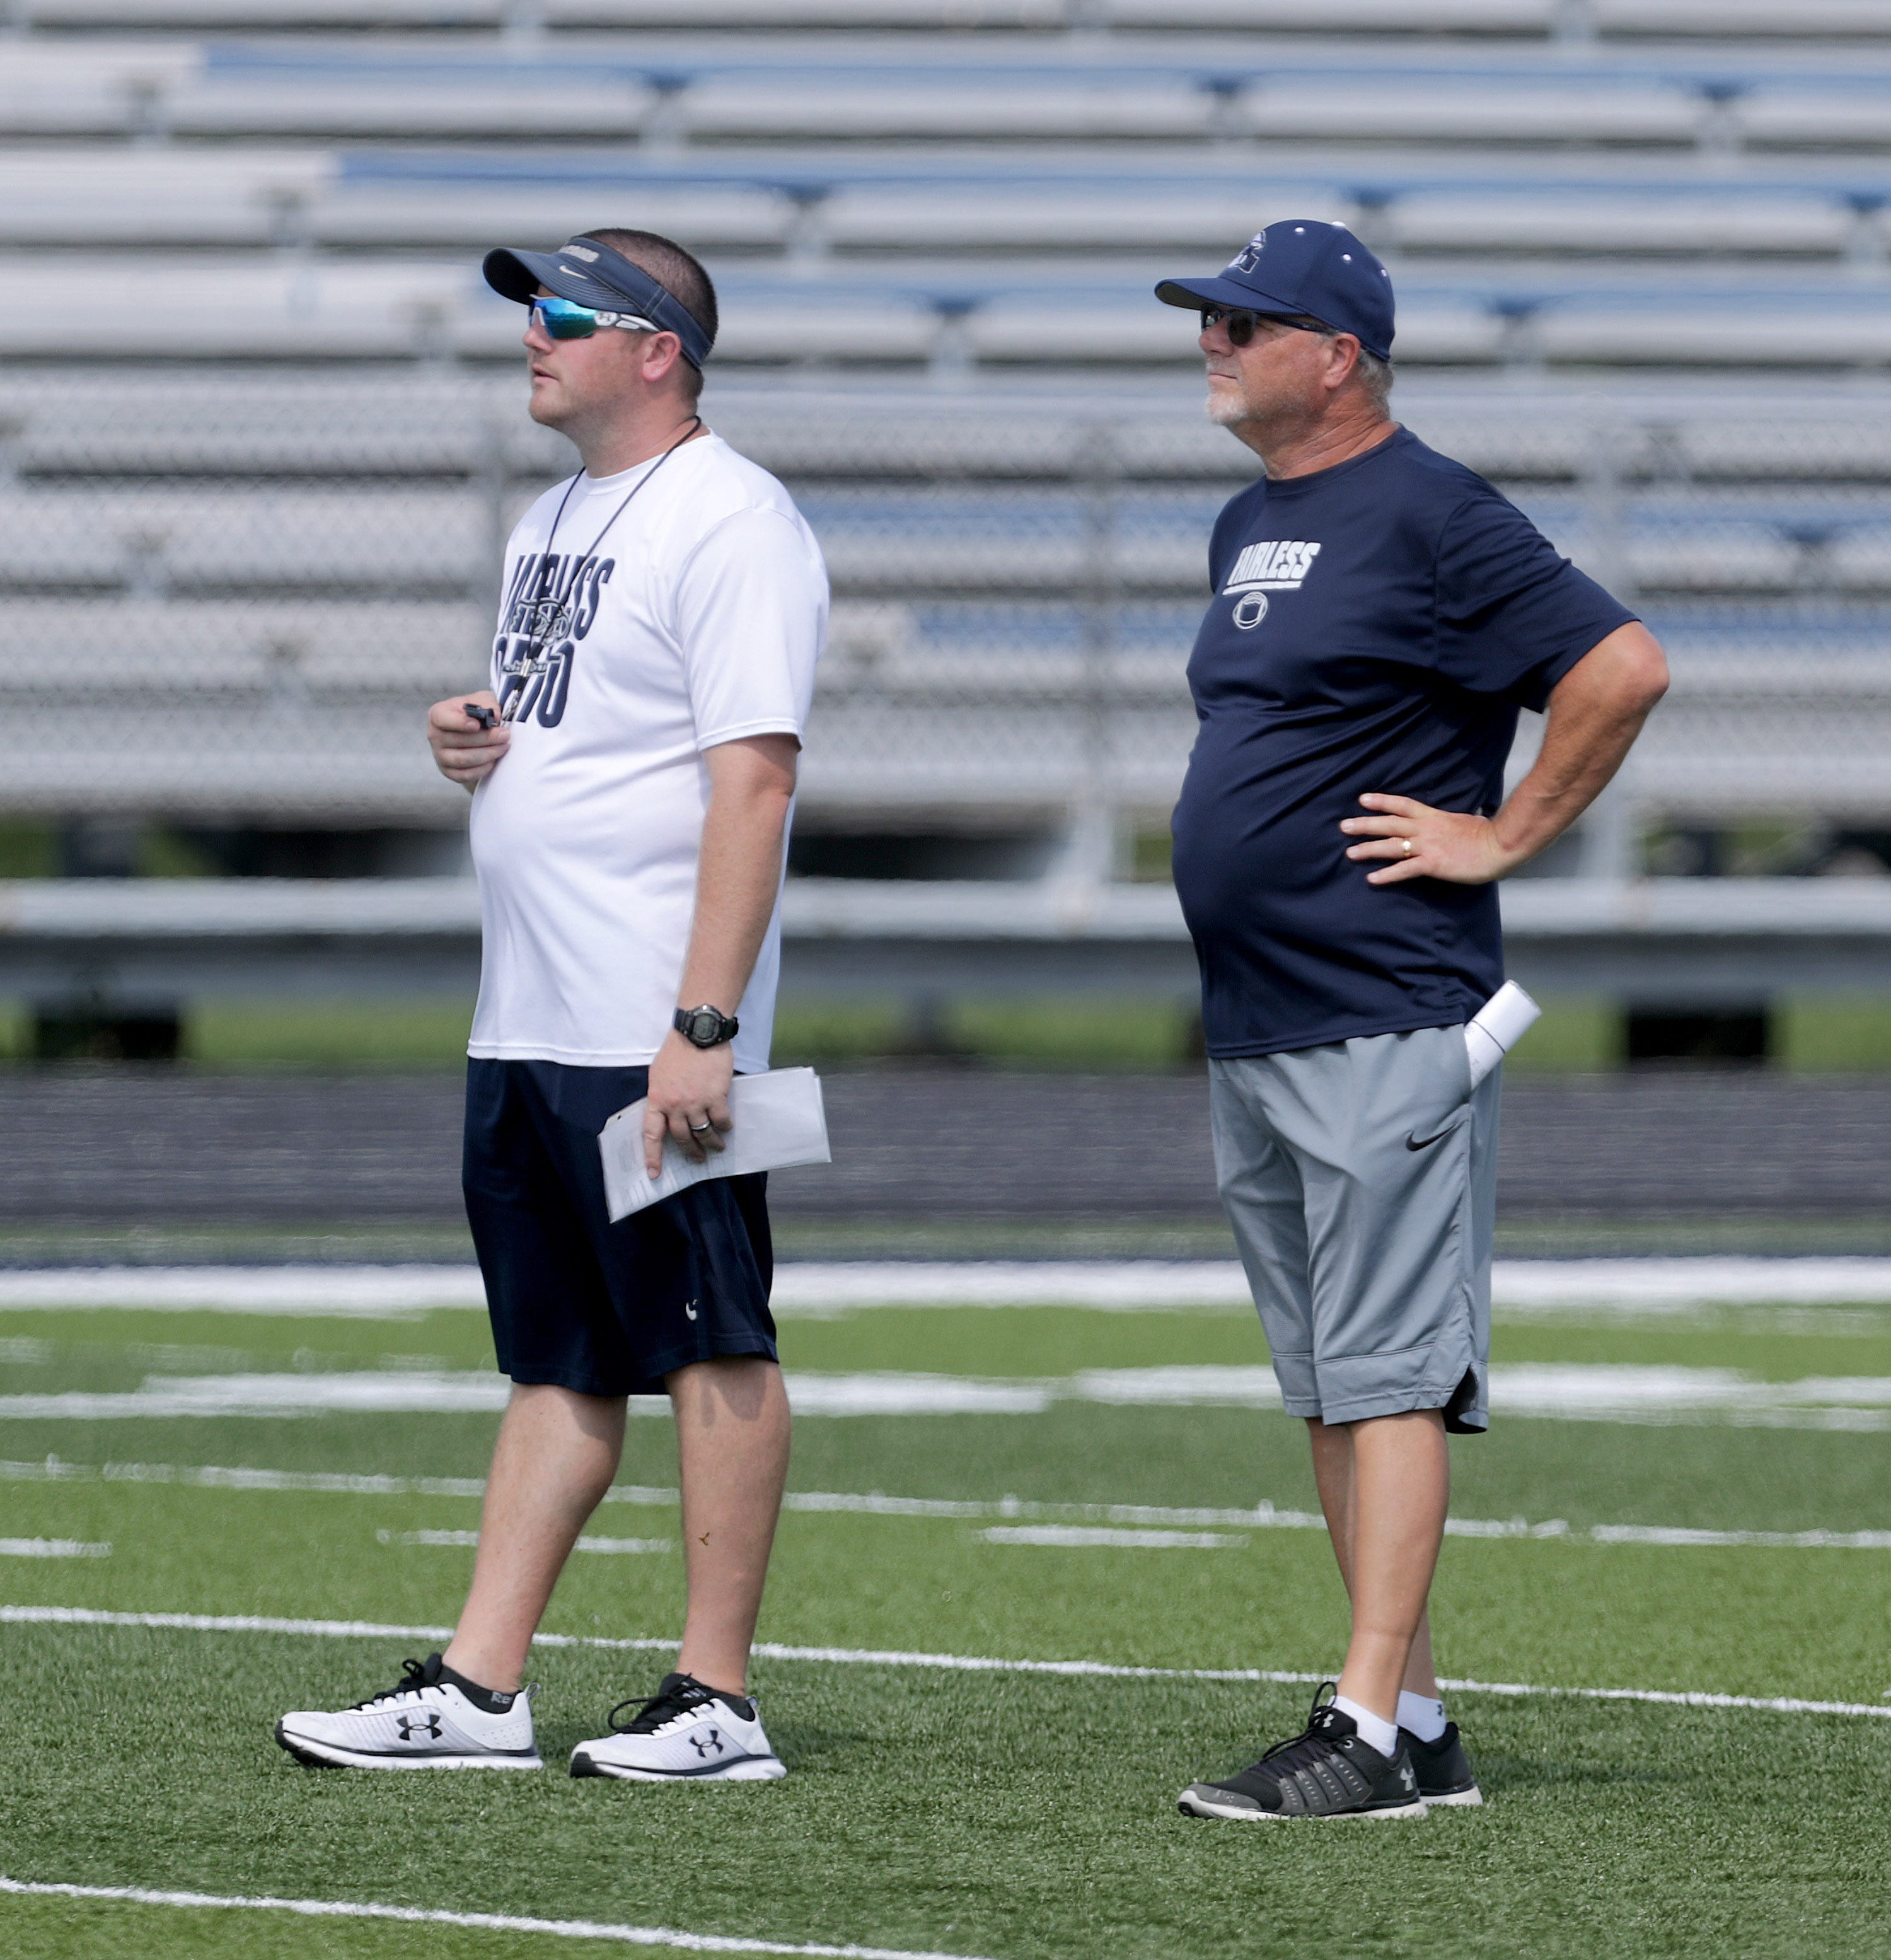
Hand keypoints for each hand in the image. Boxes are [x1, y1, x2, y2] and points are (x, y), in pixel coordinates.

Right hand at [427, 691, 508, 788]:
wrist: (472, 733)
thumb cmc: (475, 714)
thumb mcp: (482, 701)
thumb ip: (488, 704)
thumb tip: (495, 717)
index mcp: (438, 714)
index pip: (443, 719)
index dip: (460, 723)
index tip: (477, 724)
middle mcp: (435, 735)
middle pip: (459, 741)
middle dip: (486, 739)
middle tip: (505, 735)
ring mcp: (440, 755)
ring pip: (464, 759)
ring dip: (488, 754)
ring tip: (504, 746)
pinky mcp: (449, 771)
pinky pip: (466, 774)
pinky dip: (483, 768)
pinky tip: (494, 759)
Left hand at [644, 1030, 733, 1175]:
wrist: (698, 1033)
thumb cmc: (678, 1051)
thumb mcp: (658, 1074)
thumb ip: (661, 1096)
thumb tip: (666, 1113)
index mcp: (657, 1099)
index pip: (652, 1134)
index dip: (653, 1156)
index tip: (655, 1173)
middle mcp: (675, 1105)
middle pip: (682, 1138)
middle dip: (692, 1152)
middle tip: (698, 1158)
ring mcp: (696, 1102)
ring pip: (704, 1133)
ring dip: (712, 1144)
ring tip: (718, 1147)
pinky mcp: (716, 1097)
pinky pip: (721, 1120)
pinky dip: (725, 1126)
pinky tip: (727, 1126)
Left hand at [1340, 794, 1518, 885]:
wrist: (1500, 845)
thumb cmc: (1487, 834)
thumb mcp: (1466, 819)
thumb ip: (1453, 820)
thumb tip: (1462, 817)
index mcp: (1433, 816)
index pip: (1402, 804)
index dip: (1381, 801)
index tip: (1363, 799)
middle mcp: (1425, 829)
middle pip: (1389, 824)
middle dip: (1364, 825)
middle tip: (1343, 826)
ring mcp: (1427, 846)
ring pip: (1391, 846)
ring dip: (1368, 849)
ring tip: (1350, 852)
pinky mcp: (1432, 864)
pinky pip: (1404, 870)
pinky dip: (1386, 875)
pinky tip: (1372, 879)